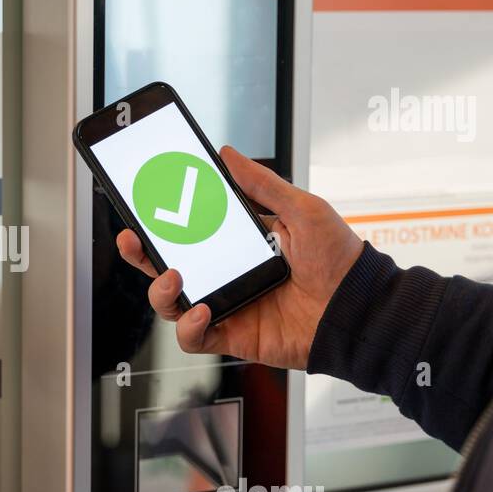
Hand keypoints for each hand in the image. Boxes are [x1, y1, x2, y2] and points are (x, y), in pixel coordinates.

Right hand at [116, 145, 362, 369]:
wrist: (359, 307)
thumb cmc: (339, 260)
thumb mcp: (302, 209)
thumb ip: (262, 184)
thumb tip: (227, 154)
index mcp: (237, 243)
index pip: (187, 230)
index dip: (160, 220)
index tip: (142, 202)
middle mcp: (226, 274)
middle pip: (166, 266)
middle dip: (140, 254)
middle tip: (133, 238)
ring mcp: (227, 305)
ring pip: (171, 304)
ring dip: (160, 290)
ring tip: (173, 275)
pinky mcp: (233, 335)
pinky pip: (193, 337)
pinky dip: (189, 326)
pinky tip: (203, 309)